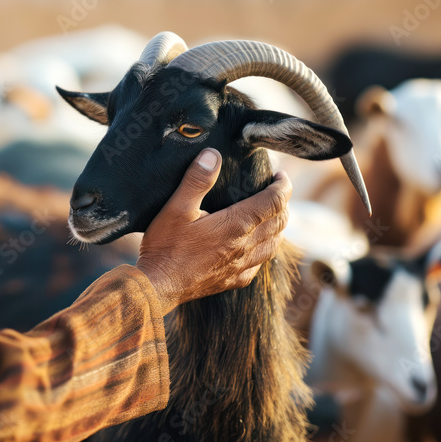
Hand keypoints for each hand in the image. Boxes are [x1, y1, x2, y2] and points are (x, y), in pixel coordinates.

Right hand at [135, 148, 291, 316]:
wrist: (157, 286)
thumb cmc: (165, 246)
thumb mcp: (175, 208)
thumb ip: (196, 180)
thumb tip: (213, 155)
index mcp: (235, 225)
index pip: (273, 202)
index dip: (282, 186)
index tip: (280, 175)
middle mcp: (245, 247)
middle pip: (279, 222)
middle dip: (282, 203)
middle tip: (275, 191)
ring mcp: (241, 266)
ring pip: (274, 244)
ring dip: (278, 226)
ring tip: (270, 214)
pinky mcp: (234, 280)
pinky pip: (260, 263)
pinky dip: (265, 249)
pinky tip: (255, 246)